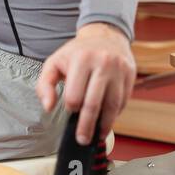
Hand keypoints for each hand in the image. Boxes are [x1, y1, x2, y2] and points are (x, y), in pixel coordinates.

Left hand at [37, 23, 136, 144]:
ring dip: (105, 124)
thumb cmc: (78, 52)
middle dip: (87, 126)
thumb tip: (48, 107)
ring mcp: (119, 69)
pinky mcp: (130, 74)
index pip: (75, 95)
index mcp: (81, 60)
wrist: (105, 35)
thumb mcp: (55, 62)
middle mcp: (103, 63)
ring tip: (97, 135)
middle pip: (94, 103)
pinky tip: (108, 120)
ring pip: (113, 105)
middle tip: (83, 139)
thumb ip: (44, 84)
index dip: (71, 108)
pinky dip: (116, 114)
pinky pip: (124, 100)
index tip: (70, 112)